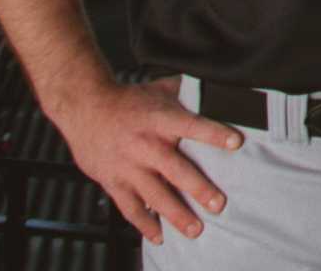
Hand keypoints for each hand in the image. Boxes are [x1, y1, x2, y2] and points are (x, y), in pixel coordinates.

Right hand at [50, 77, 241, 244]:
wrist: (85, 107)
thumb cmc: (127, 100)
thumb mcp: (159, 89)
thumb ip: (187, 92)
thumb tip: (217, 86)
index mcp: (160, 119)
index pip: (191, 125)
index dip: (213, 134)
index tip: (236, 142)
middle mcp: (145, 144)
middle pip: (175, 168)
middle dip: (198, 188)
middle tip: (218, 204)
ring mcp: (128, 166)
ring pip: (154, 194)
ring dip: (176, 213)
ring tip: (195, 228)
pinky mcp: (113, 181)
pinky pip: (130, 207)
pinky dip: (144, 224)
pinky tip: (159, 235)